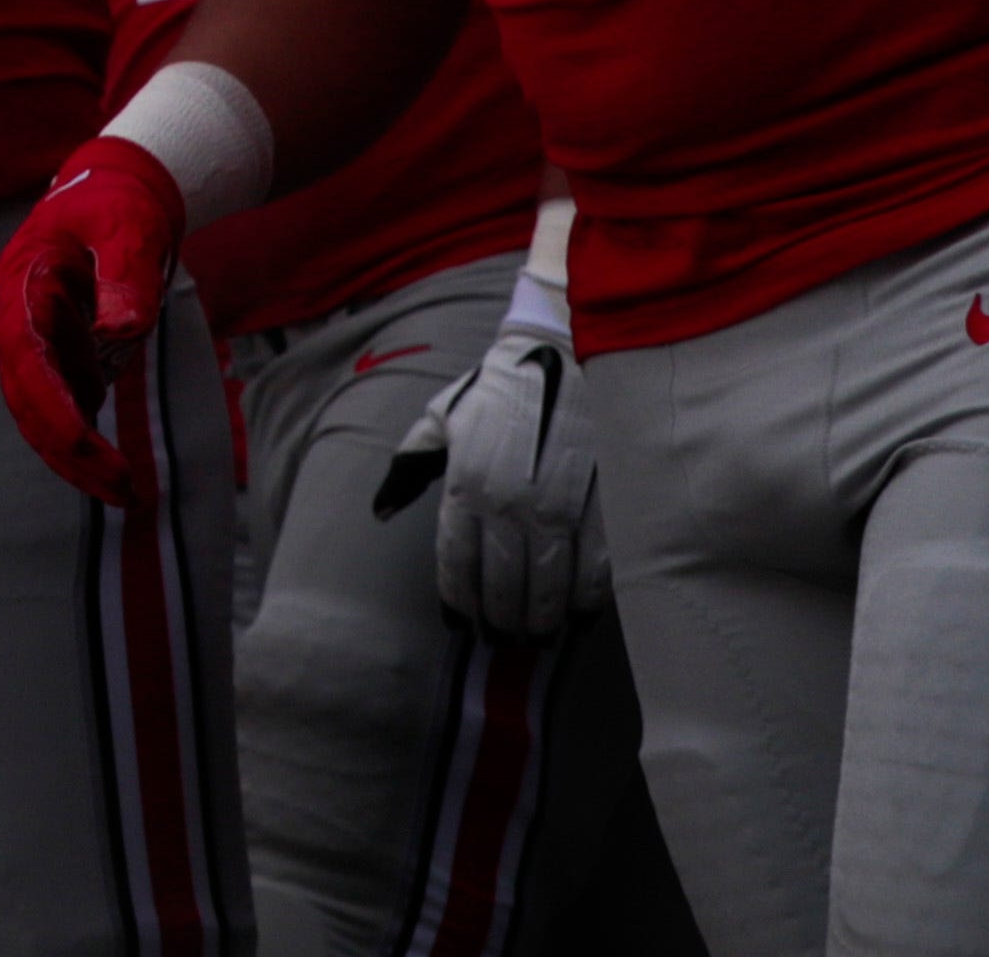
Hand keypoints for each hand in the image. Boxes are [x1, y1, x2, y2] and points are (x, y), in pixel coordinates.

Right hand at [0, 138, 185, 505]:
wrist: (119, 193)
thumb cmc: (119, 204)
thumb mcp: (127, 228)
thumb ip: (125, 275)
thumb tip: (123, 330)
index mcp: (21, 286)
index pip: (27, 357)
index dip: (51, 404)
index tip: (86, 444)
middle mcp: (19, 323)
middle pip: (29, 400)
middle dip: (69, 449)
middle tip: (122, 487)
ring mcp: (39, 345)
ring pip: (42, 416)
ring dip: (76, 459)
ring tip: (125, 494)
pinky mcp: (62, 359)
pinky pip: (65, 411)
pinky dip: (86, 445)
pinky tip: (116, 474)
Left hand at [395, 309, 601, 636]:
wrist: (571, 349)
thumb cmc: (504, 385)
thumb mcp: (443, 416)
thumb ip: (411, 465)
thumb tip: (380, 509)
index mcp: (467, 483)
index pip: (457, 564)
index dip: (458, 602)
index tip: (460, 623)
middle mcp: (511, 505)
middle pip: (502, 589)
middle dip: (498, 622)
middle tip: (501, 638)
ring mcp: (563, 511)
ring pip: (548, 592)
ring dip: (539, 623)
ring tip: (535, 635)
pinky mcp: (607, 512)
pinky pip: (595, 577)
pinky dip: (584, 604)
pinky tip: (576, 614)